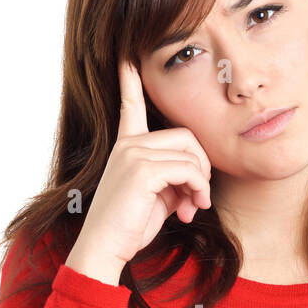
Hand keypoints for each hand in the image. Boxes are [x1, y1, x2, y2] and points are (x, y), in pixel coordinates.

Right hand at [65, 58, 211, 275]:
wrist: (105, 249)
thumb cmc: (130, 227)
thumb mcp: (158, 197)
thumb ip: (175, 178)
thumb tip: (199, 180)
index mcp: (126, 147)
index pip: (131, 106)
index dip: (130, 81)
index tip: (127, 57)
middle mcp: (128, 144)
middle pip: (186, 135)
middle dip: (202, 167)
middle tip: (199, 197)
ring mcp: (133, 154)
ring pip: (191, 153)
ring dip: (201, 184)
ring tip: (193, 207)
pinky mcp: (141, 170)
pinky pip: (187, 169)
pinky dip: (197, 189)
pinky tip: (188, 210)